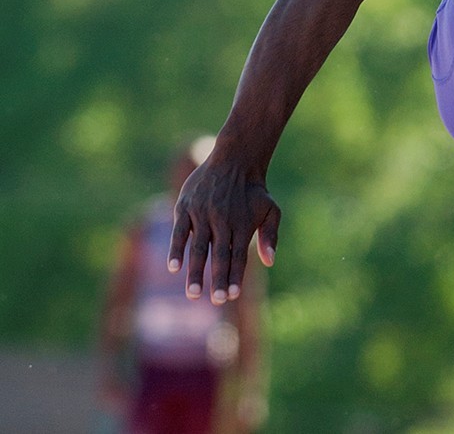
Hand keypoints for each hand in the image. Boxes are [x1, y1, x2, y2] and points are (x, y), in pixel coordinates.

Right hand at [167, 154, 279, 304]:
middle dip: (217, 280)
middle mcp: (223, 222)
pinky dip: (176, 249)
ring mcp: (203, 214)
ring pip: (199, 248)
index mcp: (243, 225)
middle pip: (219, 256)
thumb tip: (270, 261)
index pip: (239, 257)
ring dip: (196, 272)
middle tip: (215, 301)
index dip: (234, 276)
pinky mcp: (186, 207)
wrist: (235, 160)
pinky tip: (173, 268)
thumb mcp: (271, 209)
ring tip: (193, 294)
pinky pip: (180, 232)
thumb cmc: (254, 191)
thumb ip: (271, 235)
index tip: (231, 296)